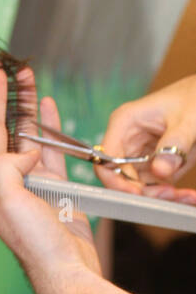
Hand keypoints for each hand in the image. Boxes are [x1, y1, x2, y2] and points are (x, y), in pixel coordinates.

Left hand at [0, 67, 101, 293]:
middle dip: (9, 101)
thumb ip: (7, 170)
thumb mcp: (11, 203)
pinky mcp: (53, 191)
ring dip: (30, 111)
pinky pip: (50, 153)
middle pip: (5, 132)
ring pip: (29, 139)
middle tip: (14, 73)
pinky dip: (50, 132)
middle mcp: (7, 185)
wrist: (66, 272)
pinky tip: (50, 113)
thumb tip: (24, 150)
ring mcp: (31, 187)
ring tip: (31, 83)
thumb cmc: (36, 245)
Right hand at [94, 75, 195, 202]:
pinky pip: (155, 188)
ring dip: (162, 197)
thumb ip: (175, 143)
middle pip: (121, 179)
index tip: (138, 192)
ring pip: (139, 189)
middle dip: (145, 193)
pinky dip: (171, 195)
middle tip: (170, 195)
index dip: (116, 180)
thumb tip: (160, 170)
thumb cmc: (194, 96)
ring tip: (187, 196)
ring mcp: (139, 156)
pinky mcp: (153, 167)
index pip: (106, 159)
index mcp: (125, 123)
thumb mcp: (189, 118)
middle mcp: (127, 142)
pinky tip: (188, 196)